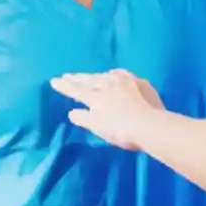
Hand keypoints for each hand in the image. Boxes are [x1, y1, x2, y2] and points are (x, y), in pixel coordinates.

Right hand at [50, 69, 164, 150]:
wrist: (152, 125)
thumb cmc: (122, 130)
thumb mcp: (98, 127)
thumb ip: (83, 118)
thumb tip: (72, 112)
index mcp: (96, 96)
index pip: (76, 89)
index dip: (64, 86)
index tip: (54, 80)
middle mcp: (108, 83)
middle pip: (89, 79)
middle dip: (77, 78)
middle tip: (68, 75)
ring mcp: (125, 80)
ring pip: (105, 75)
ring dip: (95, 76)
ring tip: (90, 76)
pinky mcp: (140, 82)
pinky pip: (122, 75)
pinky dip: (114, 75)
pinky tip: (115, 76)